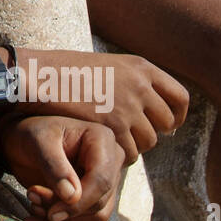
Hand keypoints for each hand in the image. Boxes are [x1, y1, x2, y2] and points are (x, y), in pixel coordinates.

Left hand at [0, 115, 124, 220]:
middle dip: (65, 210)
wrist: (22, 143)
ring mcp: (105, 183)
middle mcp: (110, 162)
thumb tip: (71, 197)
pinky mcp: (95, 199)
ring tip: (33, 201)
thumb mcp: (37, 143)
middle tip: (32, 197)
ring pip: (95, 217)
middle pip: (100, 203)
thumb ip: (54, 166)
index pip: (102, 180)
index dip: (79, 202)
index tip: (52, 213)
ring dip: (62, 220)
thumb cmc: (31, 135)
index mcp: (102, 140)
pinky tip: (38, 215)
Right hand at [11, 49, 187, 163]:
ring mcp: (129, 105)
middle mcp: (140, 85)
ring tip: (112, 141)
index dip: (177, 116)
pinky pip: (130, 151)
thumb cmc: (65, 71)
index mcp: (141, 67)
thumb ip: (131, 81)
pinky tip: (103, 148)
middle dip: (153, 132)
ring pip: (149, 140)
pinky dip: (119, 155)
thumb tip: (151, 106)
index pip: (180, 98)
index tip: (166, 125)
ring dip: (134, 145)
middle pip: (167, 122)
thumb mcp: (106, 65)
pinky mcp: (114, 125)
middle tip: (132, 136)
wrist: (39, 75)